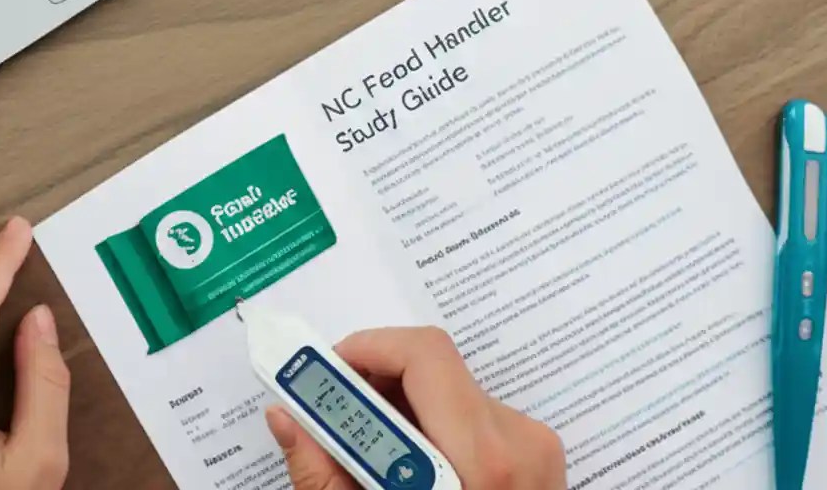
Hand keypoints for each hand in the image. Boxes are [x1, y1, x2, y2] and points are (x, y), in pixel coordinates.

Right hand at [266, 327, 565, 489]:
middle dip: (374, 381)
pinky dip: (434, 427)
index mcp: (479, 459)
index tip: (321, 376)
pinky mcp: (540, 457)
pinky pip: (475, 415)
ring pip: (452, 389)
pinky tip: (411, 471)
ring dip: (403, 407)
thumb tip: (286, 420)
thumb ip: (322, 475)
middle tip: (333, 416)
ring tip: (370, 456)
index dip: (363, 350)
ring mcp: (535, 447)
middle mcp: (517, 441)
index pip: (422, 355)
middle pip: (435, 366)